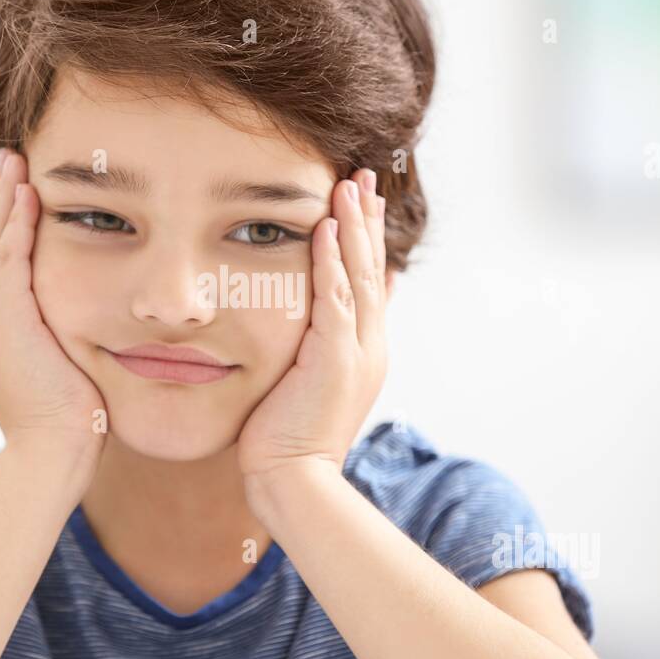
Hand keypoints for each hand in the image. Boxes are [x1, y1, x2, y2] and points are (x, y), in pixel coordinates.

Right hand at [0, 148, 106, 470]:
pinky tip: (29, 198)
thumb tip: (93, 317)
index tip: (23, 188)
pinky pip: (7, 263)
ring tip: (17, 163)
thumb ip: (65, 334)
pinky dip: (16, 228)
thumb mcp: (65, 366)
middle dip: (2, 200)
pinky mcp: (3, 323)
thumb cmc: (72, 421)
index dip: (8, 224)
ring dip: (6, 201)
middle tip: (13, 159)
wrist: (53, 455)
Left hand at [237, 167, 388, 484]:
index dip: (366, 241)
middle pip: (372, 269)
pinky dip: (332, 261)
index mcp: (363, 351)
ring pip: (360, 275)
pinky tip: (326, 227)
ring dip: (354, 227)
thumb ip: (316, 351)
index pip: (368, 283)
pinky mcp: (335, 359)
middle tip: (366, 177)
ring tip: (348, 186)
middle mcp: (369, 345)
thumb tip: (313, 329)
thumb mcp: (308, 386)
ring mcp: (357, 351)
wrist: (295, 481)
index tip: (362, 203)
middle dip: (368, 221)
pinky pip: (336, 298)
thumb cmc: (286, 440)